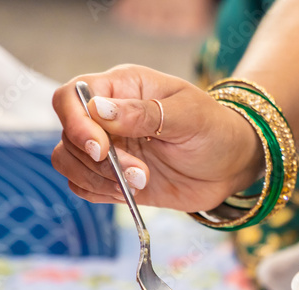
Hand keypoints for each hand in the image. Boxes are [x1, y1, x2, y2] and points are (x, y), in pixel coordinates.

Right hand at [51, 65, 263, 210]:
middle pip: (68, 135)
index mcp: (121, 88)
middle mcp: (107, 117)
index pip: (71, 97)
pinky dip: (98, 193)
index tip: (102, 149)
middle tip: (139, 172)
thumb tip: (98, 110)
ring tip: (140, 183)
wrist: (231, 165)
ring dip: (97, 179)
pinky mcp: (113, 177)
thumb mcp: (189, 115)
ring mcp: (109, 148)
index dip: (76, 123)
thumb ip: (145, 113)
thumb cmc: (215, 130)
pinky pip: (82, 186)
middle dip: (98, 161)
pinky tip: (130, 193)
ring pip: (68, 162)